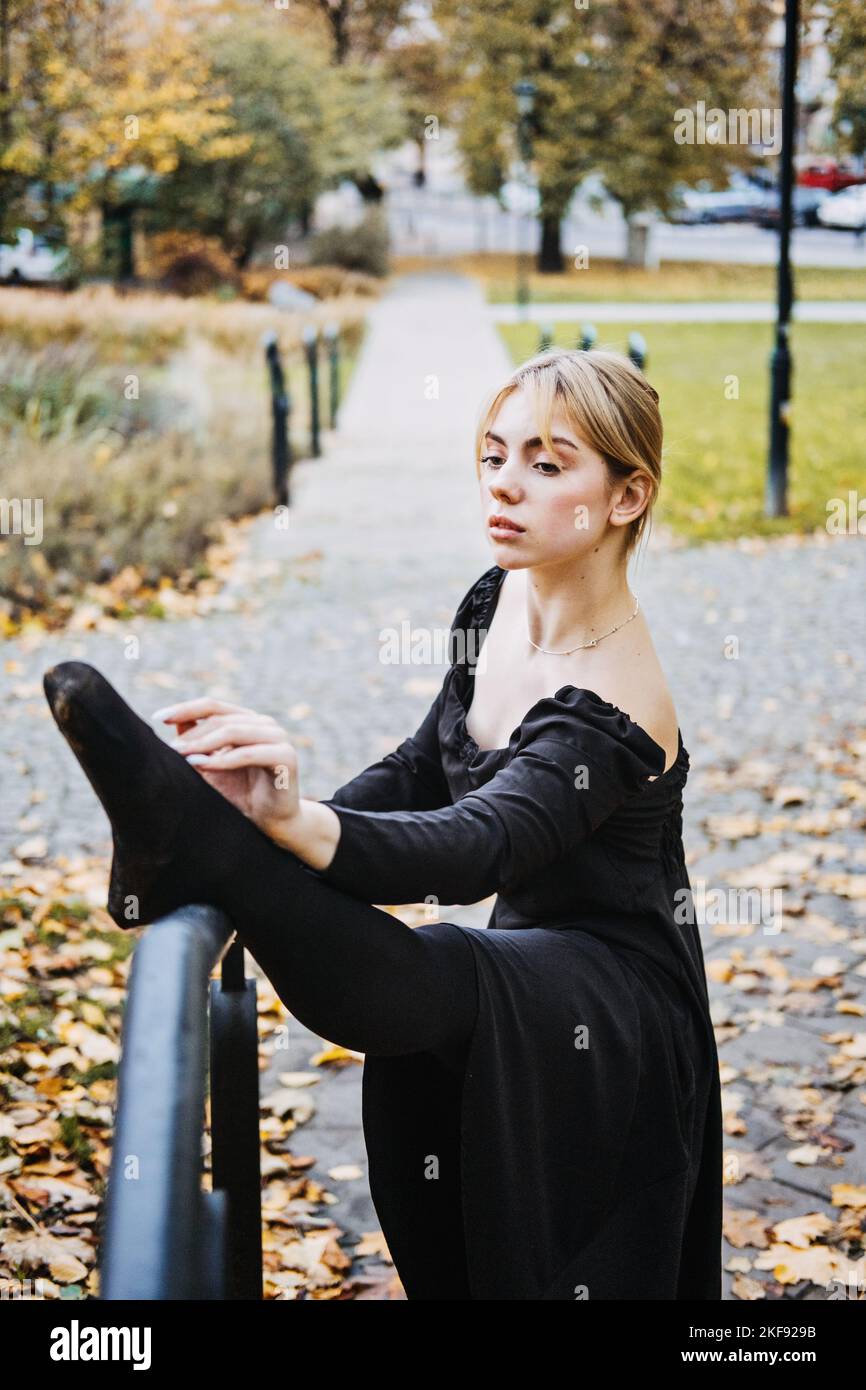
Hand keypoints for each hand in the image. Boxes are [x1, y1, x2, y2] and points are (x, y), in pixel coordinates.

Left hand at [153, 696, 299, 840]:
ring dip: (204, 744)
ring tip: (182, 756)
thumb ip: (198, 745)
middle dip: (192, 734)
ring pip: (233, 732)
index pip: (213, 706)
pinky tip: (201, 765)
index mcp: (248, 721)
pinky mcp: (286, 757)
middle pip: (221, 718)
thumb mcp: (212, 767)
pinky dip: (223, 760)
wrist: (270, 824)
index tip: (158, 717)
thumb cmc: (240, 795)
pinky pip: (248, 754)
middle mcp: (265, 724)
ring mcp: (278, 738)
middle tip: (170, 749)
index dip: (185, 709)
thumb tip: (173, 722)